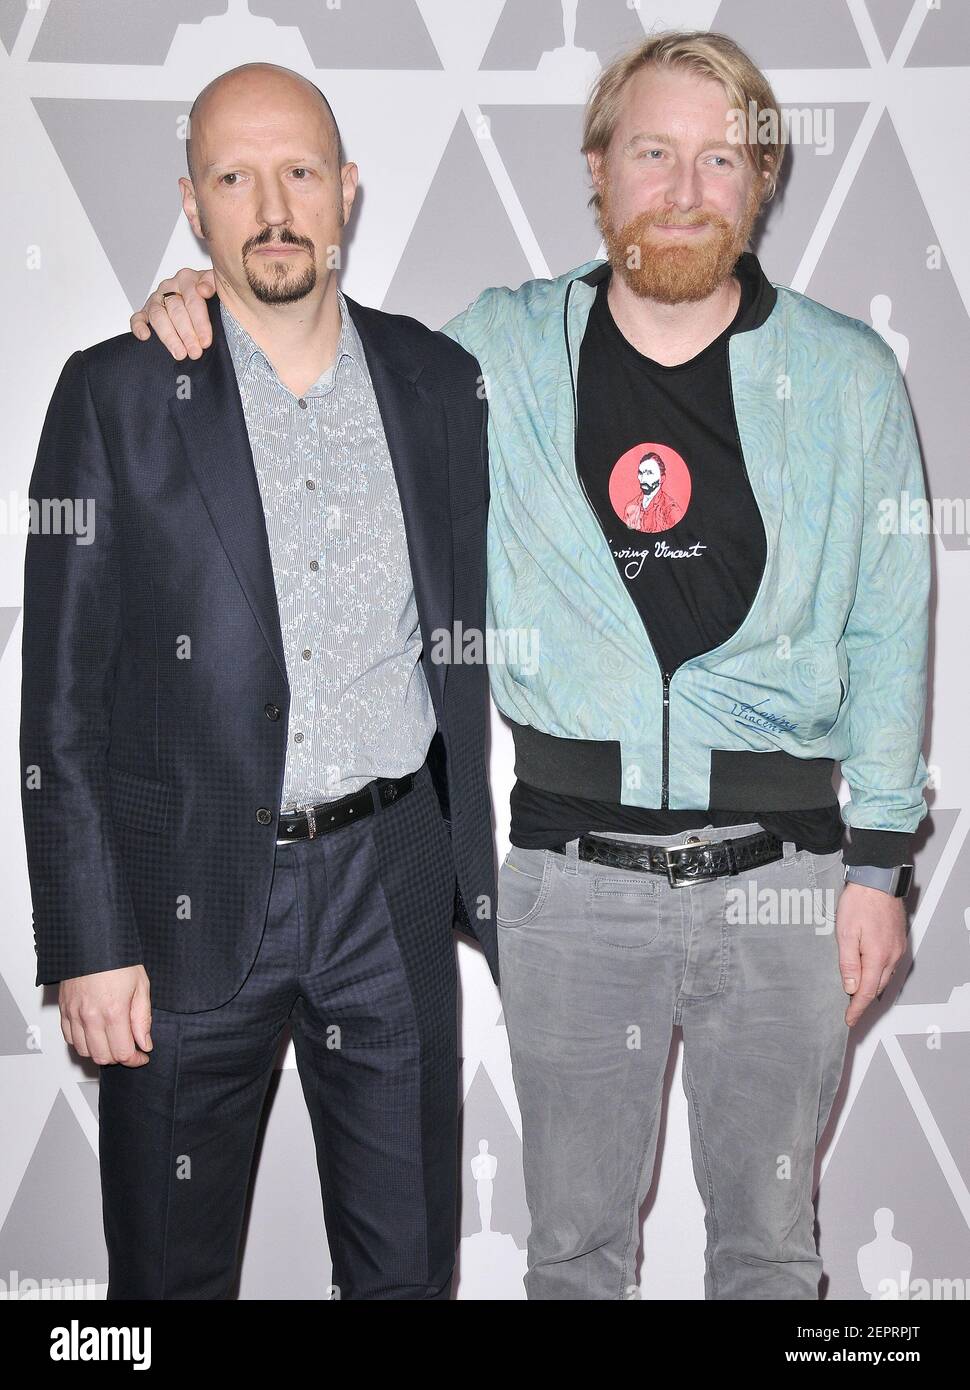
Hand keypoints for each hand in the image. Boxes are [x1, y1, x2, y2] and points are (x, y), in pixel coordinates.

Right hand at [59, 965, 152, 1065]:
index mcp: (113, 1011)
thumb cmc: (119, 958)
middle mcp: (91, 1016)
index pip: (122, 1053)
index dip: (135, 1060)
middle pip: (102, 1057)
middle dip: (119, 1057)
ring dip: (100, 1051)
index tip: (142, 1056)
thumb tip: (144, 1043)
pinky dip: (82, 1042)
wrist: (94, 940)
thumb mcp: (141, 986)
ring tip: (112, 1040)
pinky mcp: (64, 1009)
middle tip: (129, 1048)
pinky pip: (69, 1038)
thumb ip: (142, 1019)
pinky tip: (95, 1034)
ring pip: (84, 1051)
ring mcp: (74, 1014)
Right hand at [130, 267, 215, 359]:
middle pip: (176, 310)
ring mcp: (157, 299)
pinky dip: (138, 326)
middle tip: (195, 352)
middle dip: (186, 334)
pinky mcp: (146, 311)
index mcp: (188, 279)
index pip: (193, 300)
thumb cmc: (211, 297)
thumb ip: (214, 283)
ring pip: (158, 316)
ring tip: (179, 353)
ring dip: (168, 336)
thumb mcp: (219, 287)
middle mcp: (170, 287)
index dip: (200, 323)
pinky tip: (145, 336)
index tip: (206, 341)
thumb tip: (204, 290)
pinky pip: (138, 317)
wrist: (204, 299)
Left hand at [836, 883, 906, 1026]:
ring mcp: (897, 948)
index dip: (857, 1009)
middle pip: (876, 987)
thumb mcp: (845, 932)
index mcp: (877, 956)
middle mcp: (891, 955)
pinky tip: (869, 973)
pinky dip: (877, 974)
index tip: (849, 1019)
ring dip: (871, 987)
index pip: (866, 992)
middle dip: (863, 1001)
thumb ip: (848, 962)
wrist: (878, 881)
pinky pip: (888, 965)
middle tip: (850, 1010)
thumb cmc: (860, 902)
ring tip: (857, 995)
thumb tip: (851, 986)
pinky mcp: (898, 941)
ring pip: (884, 977)